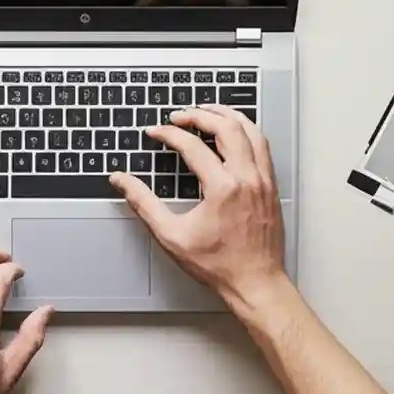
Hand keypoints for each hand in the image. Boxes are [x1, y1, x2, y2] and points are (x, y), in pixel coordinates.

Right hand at [109, 105, 285, 308]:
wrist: (256, 283)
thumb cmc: (219, 265)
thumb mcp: (171, 236)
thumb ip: (143, 204)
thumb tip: (122, 181)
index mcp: (223, 188)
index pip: (192, 145)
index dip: (169, 134)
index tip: (155, 132)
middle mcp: (247, 178)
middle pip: (226, 127)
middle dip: (200, 114)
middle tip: (180, 115)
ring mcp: (263, 180)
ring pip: (250, 130)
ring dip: (228, 115)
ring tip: (208, 110)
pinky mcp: (271, 186)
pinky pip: (262, 145)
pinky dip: (246, 130)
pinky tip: (235, 131)